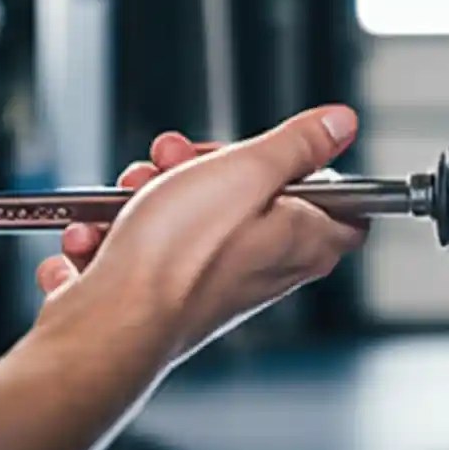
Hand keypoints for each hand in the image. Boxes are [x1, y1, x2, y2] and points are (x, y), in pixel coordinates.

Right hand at [31, 107, 366, 366]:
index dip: (314, 171)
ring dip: (151, 195)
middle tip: (176, 159)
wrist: (111, 325)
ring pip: (191, 218)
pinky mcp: (166, 298)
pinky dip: (119, 236)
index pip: (345, 209)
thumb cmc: (178, 256)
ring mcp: (215, 285)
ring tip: (132, 194)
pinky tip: (103, 234)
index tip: (280, 152)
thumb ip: (297, 145)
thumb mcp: (247, 173)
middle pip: (252, 199)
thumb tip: (341, 124)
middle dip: (205, 167)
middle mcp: (266, 269)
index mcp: (303, 242)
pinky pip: (145, 252)